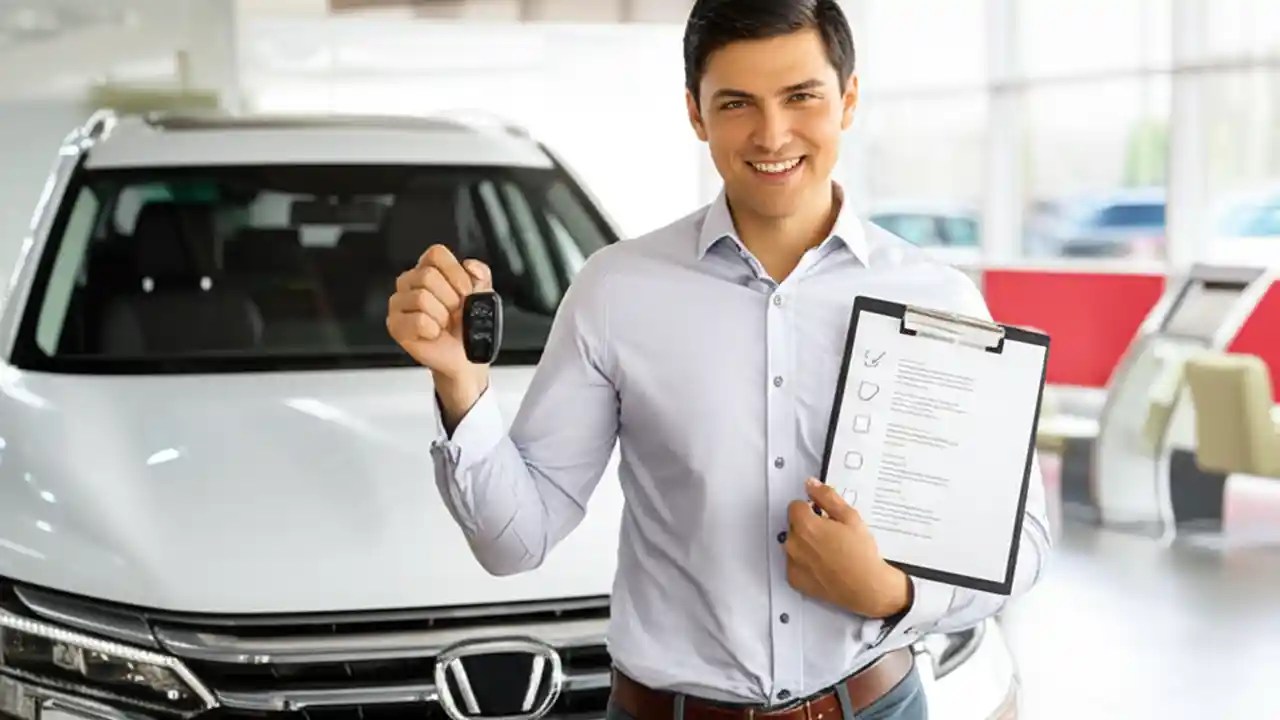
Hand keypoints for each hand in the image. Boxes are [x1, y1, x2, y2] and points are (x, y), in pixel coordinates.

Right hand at [387, 243, 491, 377]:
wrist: (464, 355)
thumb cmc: (468, 325)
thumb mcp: (482, 294)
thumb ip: (481, 273)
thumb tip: (470, 265)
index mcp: (430, 269)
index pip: (435, 253)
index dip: (454, 273)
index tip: (465, 291)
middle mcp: (411, 282)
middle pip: (427, 275)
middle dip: (450, 298)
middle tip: (454, 312)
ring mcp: (399, 303)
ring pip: (421, 297)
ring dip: (441, 316)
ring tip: (443, 323)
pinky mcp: (395, 324)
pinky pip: (416, 320)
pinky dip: (432, 330)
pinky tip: (433, 333)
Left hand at [785, 478, 911, 618]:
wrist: (866, 587)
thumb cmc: (861, 554)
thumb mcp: (850, 517)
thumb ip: (827, 497)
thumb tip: (811, 484)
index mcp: (806, 526)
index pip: (795, 506)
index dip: (810, 508)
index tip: (822, 515)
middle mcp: (794, 544)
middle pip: (793, 525)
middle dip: (808, 525)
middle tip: (830, 534)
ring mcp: (792, 563)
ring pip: (793, 544)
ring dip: (804, 543)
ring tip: (828, 551)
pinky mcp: (794, 579)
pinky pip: (793, 563)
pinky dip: (803, 562)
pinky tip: (822, 565)